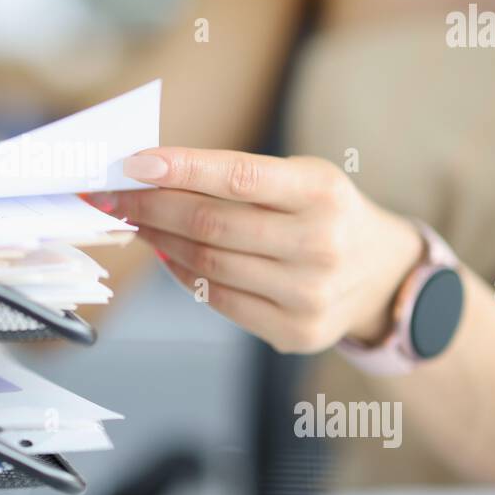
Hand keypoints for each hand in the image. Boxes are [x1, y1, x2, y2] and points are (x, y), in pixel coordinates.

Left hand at [116, 147, 424, 353]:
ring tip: (134, 221)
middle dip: (150, 206)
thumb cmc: (325, 213)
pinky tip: (164, 254)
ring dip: (158, 240)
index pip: (237, 176)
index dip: (179, 169)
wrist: (383, 275)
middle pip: (210, 224)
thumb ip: (236, 177)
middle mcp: (320, 243)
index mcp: (323, 191)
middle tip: (111, 195)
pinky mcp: (295, 331)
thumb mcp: (302, 178)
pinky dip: (181, 274)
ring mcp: (309, 294)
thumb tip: (149, 175)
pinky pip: (218, 299)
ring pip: (207, 264)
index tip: (131, 163)